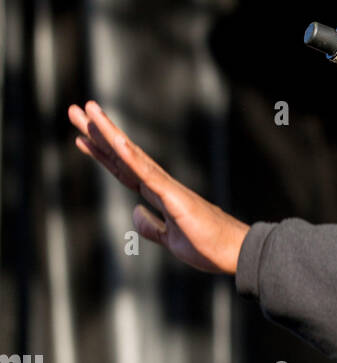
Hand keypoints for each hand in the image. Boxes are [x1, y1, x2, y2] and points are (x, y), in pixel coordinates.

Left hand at [67, 101, 249, 274]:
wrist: (235, 253)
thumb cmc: (209, 246)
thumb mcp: (171, 240)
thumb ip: (152, 227)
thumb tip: (135, 212)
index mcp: (158, 195)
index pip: (123, 169)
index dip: (102, 152)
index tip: (81, 136)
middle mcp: (160, 185)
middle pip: (122, 154)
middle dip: (98, 132)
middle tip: (75, 109)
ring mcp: (167, 188)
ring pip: (132, 156)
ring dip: (109, 133)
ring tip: (88, 111)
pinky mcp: (175, 197)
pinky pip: (149, 174)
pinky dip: (132, 157)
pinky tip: (117, 141)